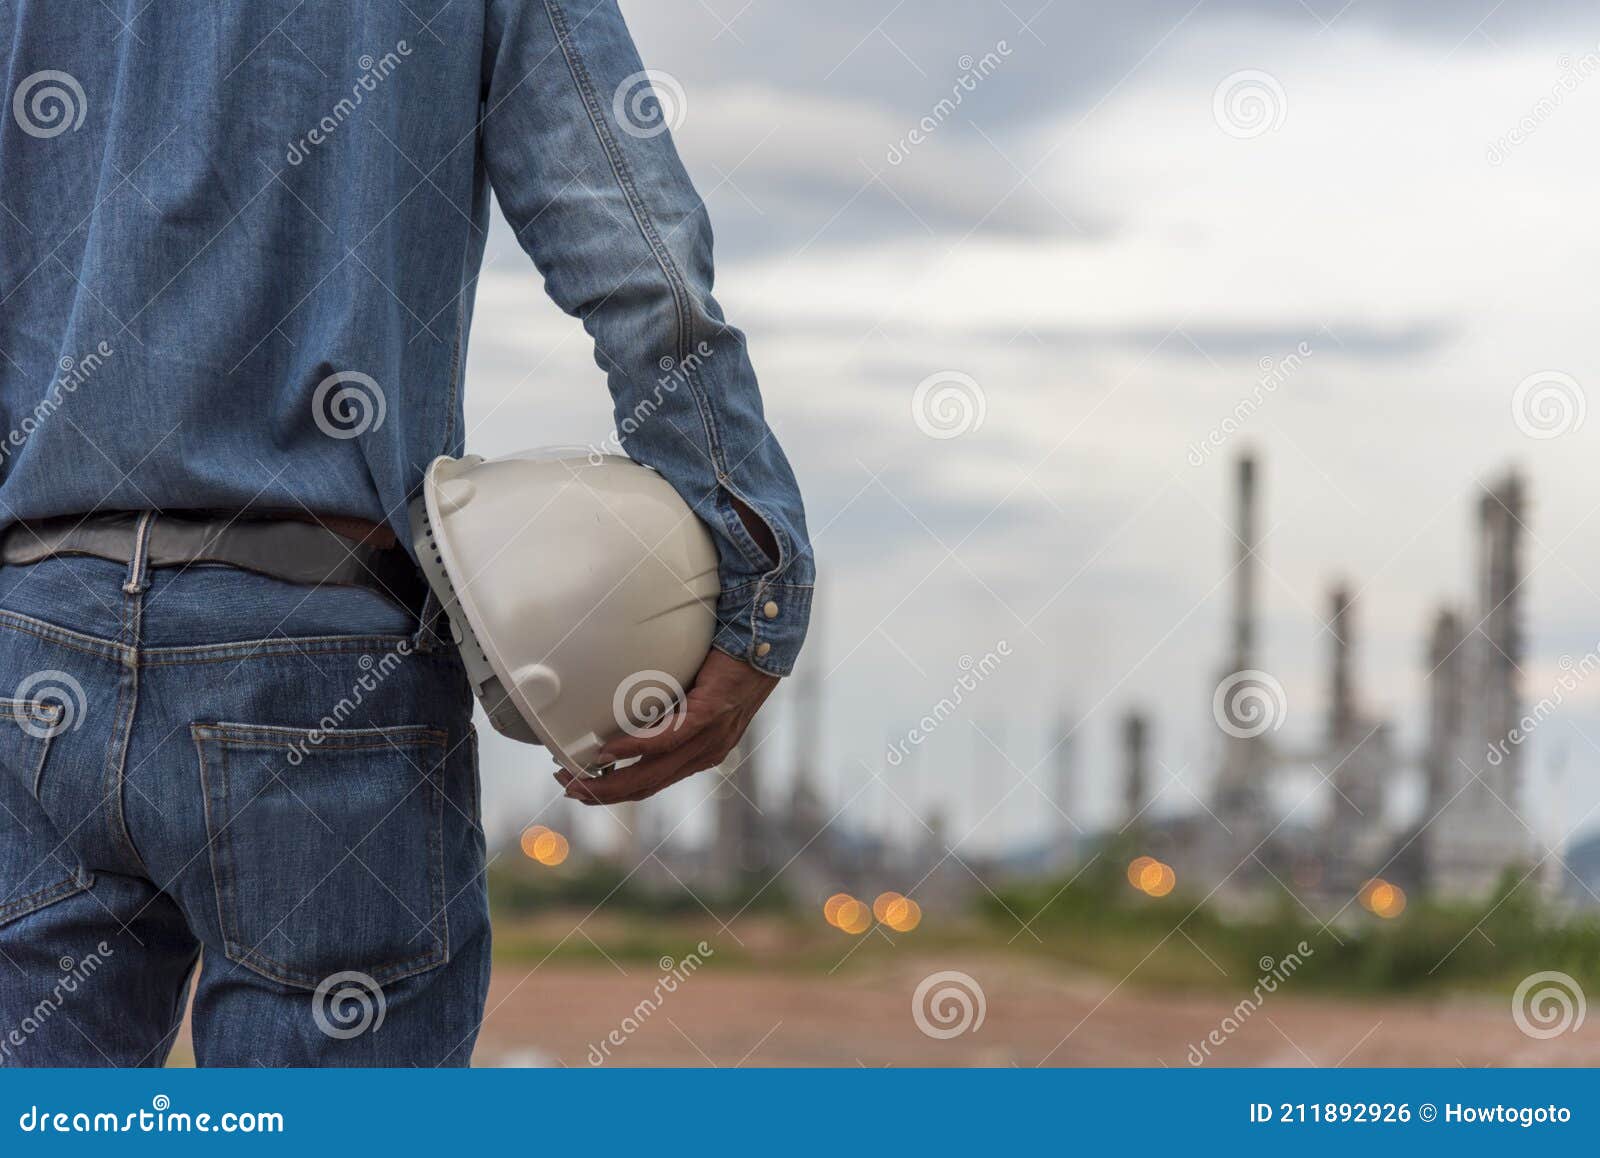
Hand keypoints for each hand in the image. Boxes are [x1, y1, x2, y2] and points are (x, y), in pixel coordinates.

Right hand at [555, 648, 778, 805]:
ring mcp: (711, 736)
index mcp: (699, 752)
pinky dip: (636, 747)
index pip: (651, 782)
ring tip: (579, 776)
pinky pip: (669, 737)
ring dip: (612, 777)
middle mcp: (706, 752)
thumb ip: (662, 709)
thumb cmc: (724, 660)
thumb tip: (624, 708)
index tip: (582, 789)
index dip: (614, 790)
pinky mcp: (712, 713)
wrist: (763, 634)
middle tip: (568, 788)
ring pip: (654, 770)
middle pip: (647, 784)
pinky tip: (610, 750)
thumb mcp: (688, 693)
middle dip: (604, 791)